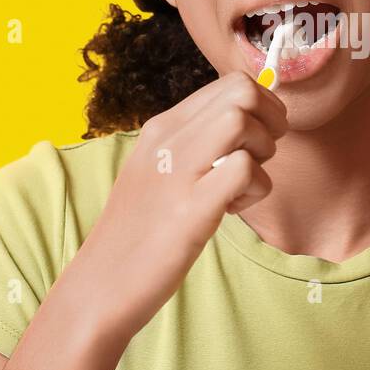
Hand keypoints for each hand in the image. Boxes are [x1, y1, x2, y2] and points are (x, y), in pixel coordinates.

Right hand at [78, 71, 287, 337]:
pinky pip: (243, 170)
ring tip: (241, 187)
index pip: (229, 82)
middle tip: (259, 159)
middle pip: (242, 91)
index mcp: (161, 128)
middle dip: (270, 122)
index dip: (262, 106)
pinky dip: (254, 188)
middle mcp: (167, 140)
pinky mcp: (189, 210)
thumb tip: (244, 124)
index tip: (257, 140)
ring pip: (242, 121)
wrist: (99, 286)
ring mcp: (176, 172)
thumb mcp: (158, 172)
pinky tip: (232, 211)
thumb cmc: (138, 233)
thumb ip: (194, 144)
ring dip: (261, 153)